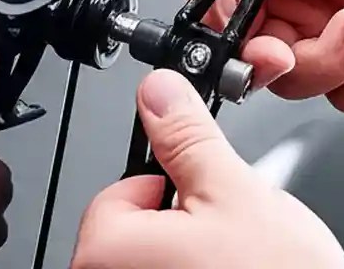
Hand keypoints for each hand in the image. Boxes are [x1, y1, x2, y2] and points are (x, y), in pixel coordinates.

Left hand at [71, 70, 343, 268]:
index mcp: (107, 252)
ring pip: (161, 264)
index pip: (119, 190)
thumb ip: (188, 138)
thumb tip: (159, 92)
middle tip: (233, 242)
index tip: (207, 199)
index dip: (173, 188)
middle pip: (138, 233)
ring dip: (197, 262)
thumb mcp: (236, 192)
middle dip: (186, 229)